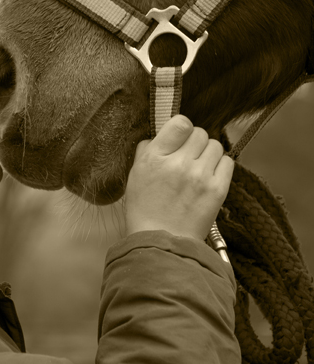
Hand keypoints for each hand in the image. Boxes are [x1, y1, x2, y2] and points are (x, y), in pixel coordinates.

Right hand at [124, 115, 233, 240]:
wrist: (162, 241)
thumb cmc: (145, 209)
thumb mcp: (136, 173)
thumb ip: (147, 149)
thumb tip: (162, 133)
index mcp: (155, 157)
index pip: (181, 123)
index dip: (182, 128)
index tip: (180, 137)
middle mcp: (179, 163)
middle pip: (200, 133)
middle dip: (195, 142)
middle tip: (188, 156)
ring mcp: (200, 176)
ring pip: (216, 145)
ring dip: (208, 153)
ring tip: (199, 167)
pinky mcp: (217, 190)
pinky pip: (228, 162)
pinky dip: (220, 166)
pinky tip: (209, 176)